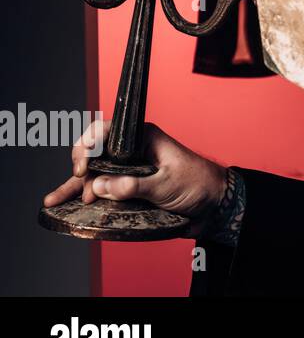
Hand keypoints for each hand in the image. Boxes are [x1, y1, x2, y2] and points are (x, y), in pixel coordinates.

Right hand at [43, 119, 229, 231]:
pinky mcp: (130, 189)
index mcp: (143, 138)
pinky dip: (86, 197)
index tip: (84, 167)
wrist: (216, 204)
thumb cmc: (199, 183)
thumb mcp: (167, 184)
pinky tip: (67, 205)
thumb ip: (133, 185)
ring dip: (75, 187)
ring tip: (53, 201)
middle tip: (81, 189)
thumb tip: (99, 186)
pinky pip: (104, 191)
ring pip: (95, 175)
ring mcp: (130, 171)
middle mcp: (132, 153)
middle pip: (95, 155)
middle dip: (82, 171)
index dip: (88, 145)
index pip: (106, 132)